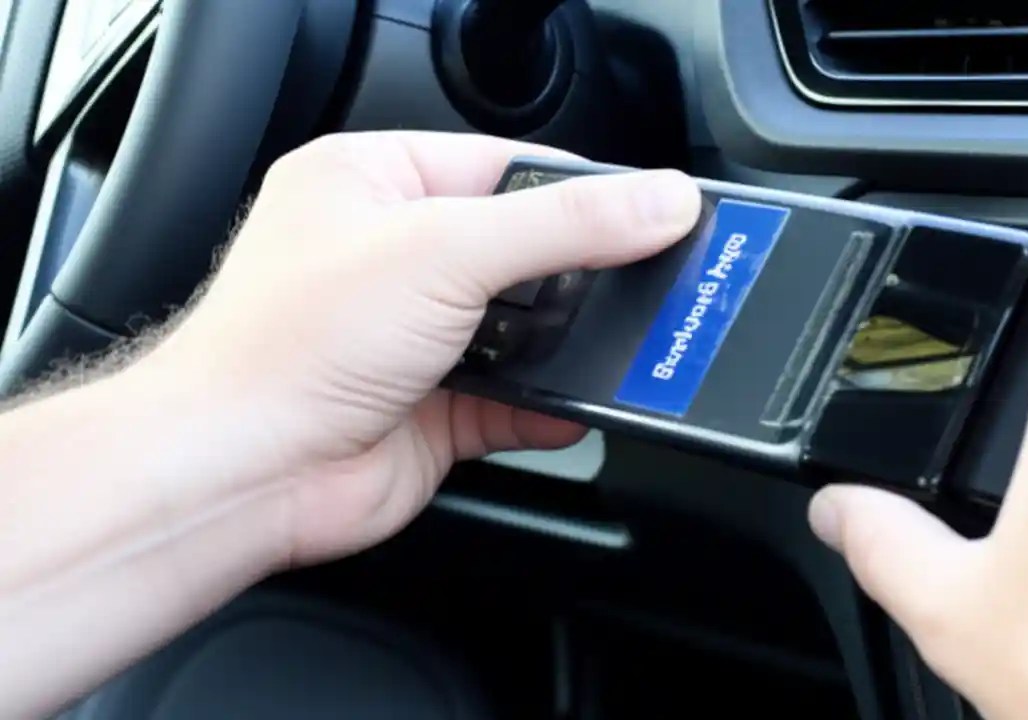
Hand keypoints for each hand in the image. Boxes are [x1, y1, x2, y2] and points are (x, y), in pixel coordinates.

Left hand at [147, 131, 700, 565]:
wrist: (244, 472)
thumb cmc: (287, 346)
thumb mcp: (443, 249)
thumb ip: (563, 224)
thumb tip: (657, 201)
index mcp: (372, 182)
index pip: (501, 164)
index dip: (576, 186)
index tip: (647, 207)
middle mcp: (391, 256)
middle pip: (521, 248)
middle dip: (577, 272)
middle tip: (639, 279)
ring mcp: (413, 336)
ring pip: (523, 327)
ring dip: (565, 342)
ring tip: (617, 341)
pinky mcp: (432, 407)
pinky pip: (516, 399)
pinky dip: (550, 404)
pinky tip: (579, 403)